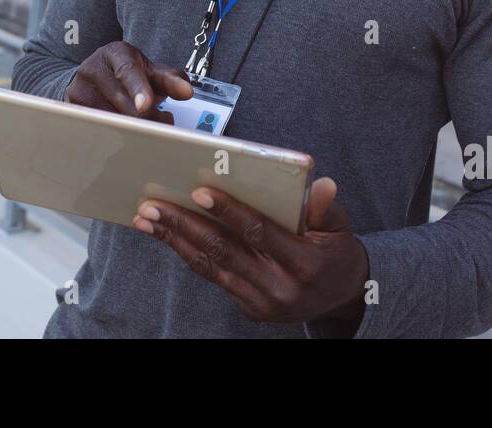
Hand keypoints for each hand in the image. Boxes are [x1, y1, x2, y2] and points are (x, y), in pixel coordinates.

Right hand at [64, 41, 192, 123]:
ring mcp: (78, 89)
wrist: (91, 78)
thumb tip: (186, 91)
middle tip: (163, 125)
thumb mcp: (148, 71)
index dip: (138, 88)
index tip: (147, 105)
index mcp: (116, 53)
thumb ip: (170, 79)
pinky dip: (113, 134)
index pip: (128, 70)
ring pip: (109, 118)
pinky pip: (96, 127)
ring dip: (132, 128)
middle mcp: (93, 68)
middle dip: (145, 117)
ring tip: (146, 127)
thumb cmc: (127, 75)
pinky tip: (122, 132)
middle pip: (121, 100)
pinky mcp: (70, 109)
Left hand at [133, 177, 369, 326]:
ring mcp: (262, 302)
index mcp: (303, 263)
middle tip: (152, 205)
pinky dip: (189, 255)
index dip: (229, 212)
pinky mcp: (250, 308)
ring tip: (147, 218)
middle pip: (222, 252)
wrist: (344, 298)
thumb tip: (320, 183)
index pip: (258, 232)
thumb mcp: (341, 228)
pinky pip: (214, 278)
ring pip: (210, 267)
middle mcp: (279, 287)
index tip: (200, 191)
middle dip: (183, 226)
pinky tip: (170, 235)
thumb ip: (326, 207)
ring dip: (174, 240)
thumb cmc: (338, 253)